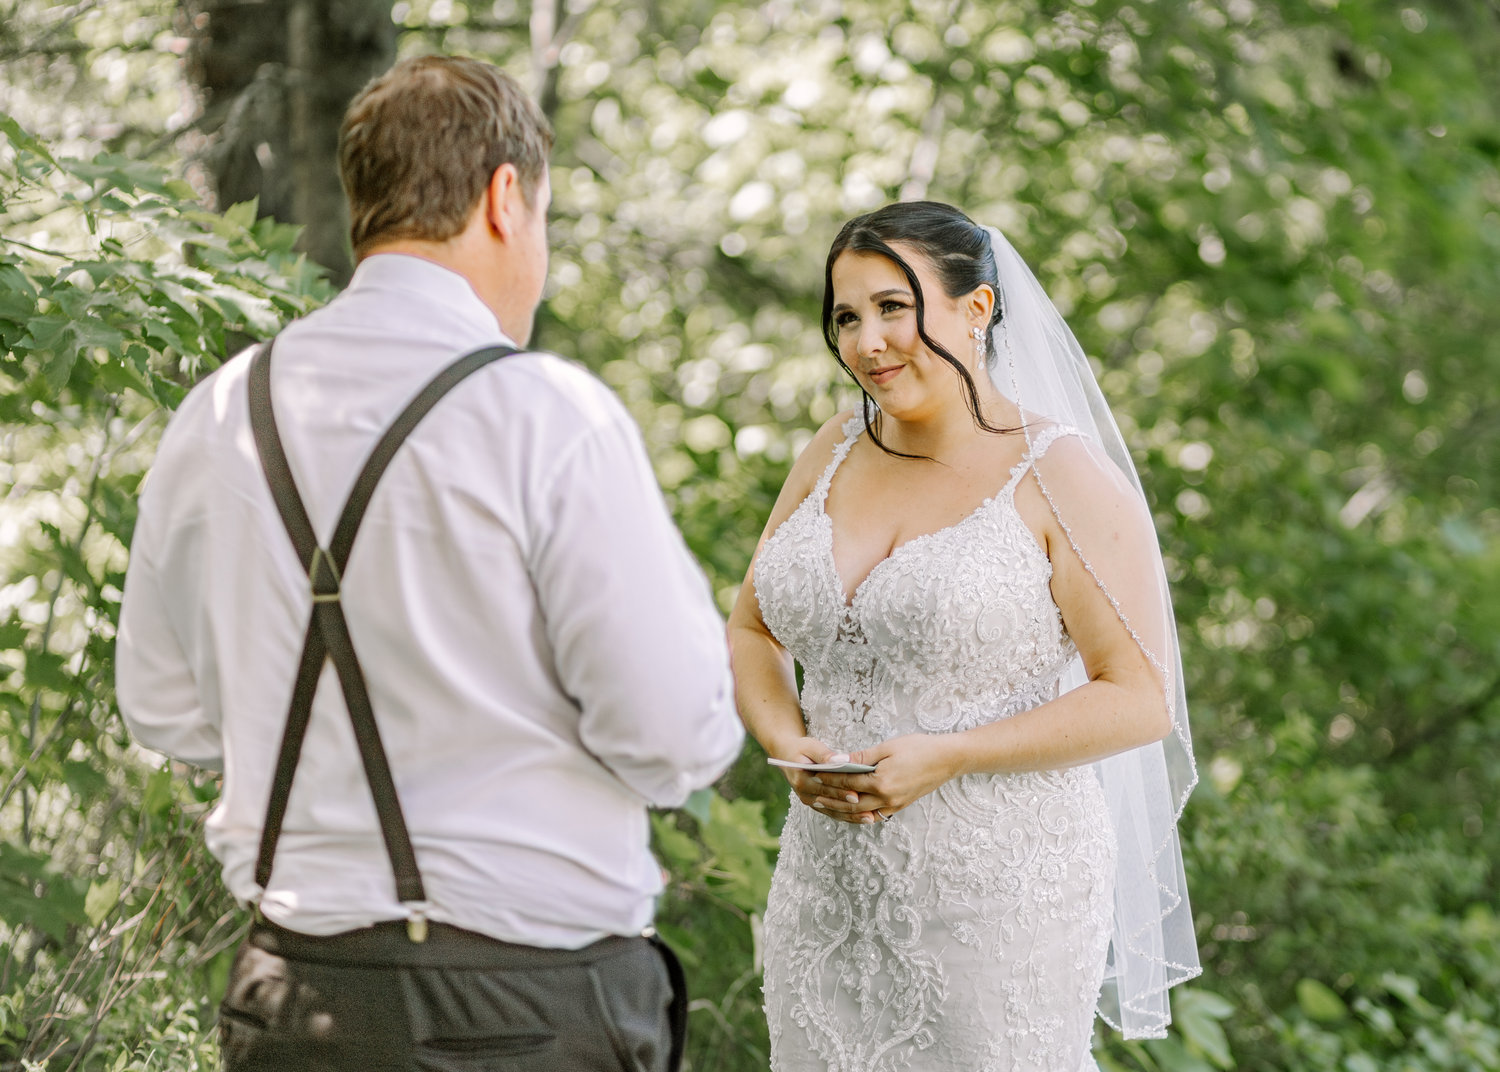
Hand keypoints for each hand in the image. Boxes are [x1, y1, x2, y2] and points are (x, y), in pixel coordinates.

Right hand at [772, 737, 883, 824]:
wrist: (787, 757)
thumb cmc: (801, 749)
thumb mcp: (810, 746)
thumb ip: (825, 754)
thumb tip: (839, 760)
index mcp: (802, 780)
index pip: (825, 788)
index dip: (841, 792)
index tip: (856, 794)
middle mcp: (804, 794)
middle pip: (831, 802)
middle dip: (850, 807)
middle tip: (868, 810)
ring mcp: (809, 801)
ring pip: (833, 811)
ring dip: (851, 816)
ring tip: (869, 818)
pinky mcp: (815, 804)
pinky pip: (832, 812)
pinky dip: (847, 816)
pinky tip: (861, 818)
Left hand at [815, 733, 962, 819]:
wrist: (948, 759)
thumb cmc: (919, 748)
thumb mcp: (887, 747)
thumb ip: (861, 757)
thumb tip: (838, 761)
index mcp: (881, 782)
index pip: (847, 782)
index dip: (829, 778)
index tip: (814, 775)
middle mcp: (887, 798)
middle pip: (850, 802)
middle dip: (831, 798)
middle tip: (813, 794)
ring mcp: (894, 805)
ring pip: (861, 813)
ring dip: (842, 809)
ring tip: (826, 804)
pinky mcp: (900, 806)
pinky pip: (875, 815)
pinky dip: (860, 814)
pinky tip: (851, 810)